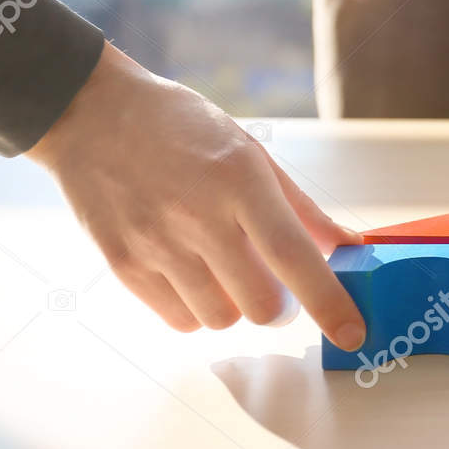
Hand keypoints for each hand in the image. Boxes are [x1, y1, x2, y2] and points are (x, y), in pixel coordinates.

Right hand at [26, 44, 366, 348]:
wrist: (95, 115)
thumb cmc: (185, 129)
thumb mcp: (251, 152)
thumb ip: (302, 206)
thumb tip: (349, 244)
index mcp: (240, 182)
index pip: (294, 256)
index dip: (328, 301)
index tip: (352, 333)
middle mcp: (199, 217)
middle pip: (260, 305)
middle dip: (280, 307)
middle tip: (277, 286)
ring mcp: (157, 244)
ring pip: (220, 320)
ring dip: (236, 308)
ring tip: (227, 272)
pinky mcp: (123, 264)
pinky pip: (178, 320)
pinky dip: (197, 310)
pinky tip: (194, 276)